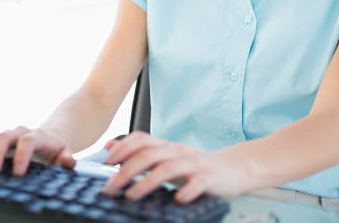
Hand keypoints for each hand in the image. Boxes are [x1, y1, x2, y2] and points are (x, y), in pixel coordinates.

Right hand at [0, 126, 74, 175]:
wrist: (51, 136)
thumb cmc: (56, 149)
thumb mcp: (65, 153)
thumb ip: (66, 159)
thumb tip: (67, 161)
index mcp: (37, 137)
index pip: (27, 142)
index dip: (21, 156)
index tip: (17, 174)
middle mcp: (20, 133)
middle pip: (4, 136)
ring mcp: (8, 135)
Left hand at [100, 131, 242, 203]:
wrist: (233, 168)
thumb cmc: (195, 165)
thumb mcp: (166, 156)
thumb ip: (140, 151)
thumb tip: (109, 147)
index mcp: (166, 146)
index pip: (140, 139)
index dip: (122, 148)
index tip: (105, 162)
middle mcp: (178, 151)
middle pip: (149, 155)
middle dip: (126, 171)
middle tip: (110, 188)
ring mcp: (194, 163)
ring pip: (168, 168)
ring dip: (147, 182)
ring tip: (132, 196)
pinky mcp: (210, 178)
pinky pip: (198, 183)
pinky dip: (187, 191)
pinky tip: (177, 200)